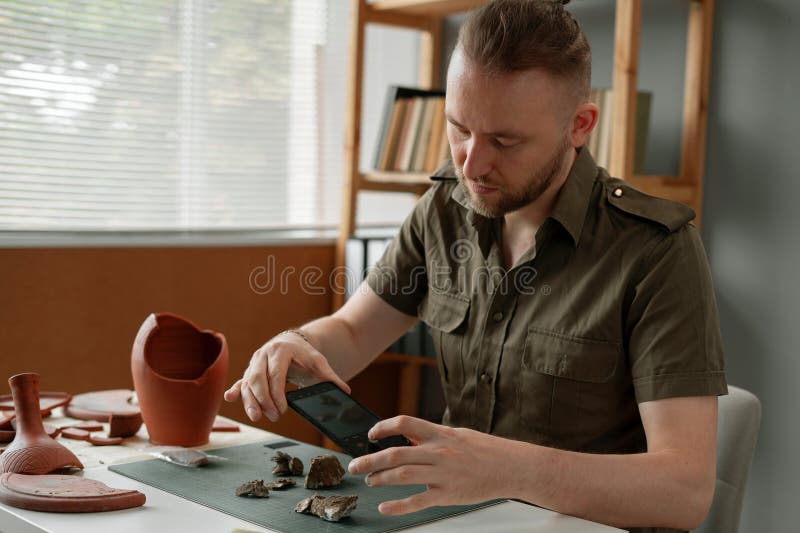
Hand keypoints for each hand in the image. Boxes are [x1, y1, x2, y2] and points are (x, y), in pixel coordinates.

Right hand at [223, 331, 349, 422]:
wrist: (293, 341)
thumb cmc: (307, 355)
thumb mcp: (319, 363)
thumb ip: (330, 378)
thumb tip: (345, 391)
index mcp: (281, 350)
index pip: (276, 374)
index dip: (277, 393)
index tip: (283, 410)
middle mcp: (264, 354)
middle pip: (258, 378)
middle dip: (263, 400)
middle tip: (273, 417)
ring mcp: (255, 361)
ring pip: (247, 382)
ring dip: (250, 401)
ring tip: (256, 417)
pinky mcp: (250, 370)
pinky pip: (242, 381)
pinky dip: (236, 390)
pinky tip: (230, 398)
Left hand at [347, 416, 507, 514]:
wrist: (511, 467)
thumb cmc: (485, 450)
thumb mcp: (457, 435)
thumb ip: (432, 438)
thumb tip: (407, 439)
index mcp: (440, 434)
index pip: (404, 424)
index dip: (383, 427)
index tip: (371, 434)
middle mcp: (438, 452)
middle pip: (395, 454)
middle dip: (370, 460)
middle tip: (355, 465)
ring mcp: (442, 474)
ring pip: (402, 476)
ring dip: (380, 479)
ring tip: (368, 481)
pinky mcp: (448, 494)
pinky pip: (418, 501)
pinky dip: (398, 506)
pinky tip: (384, 507)